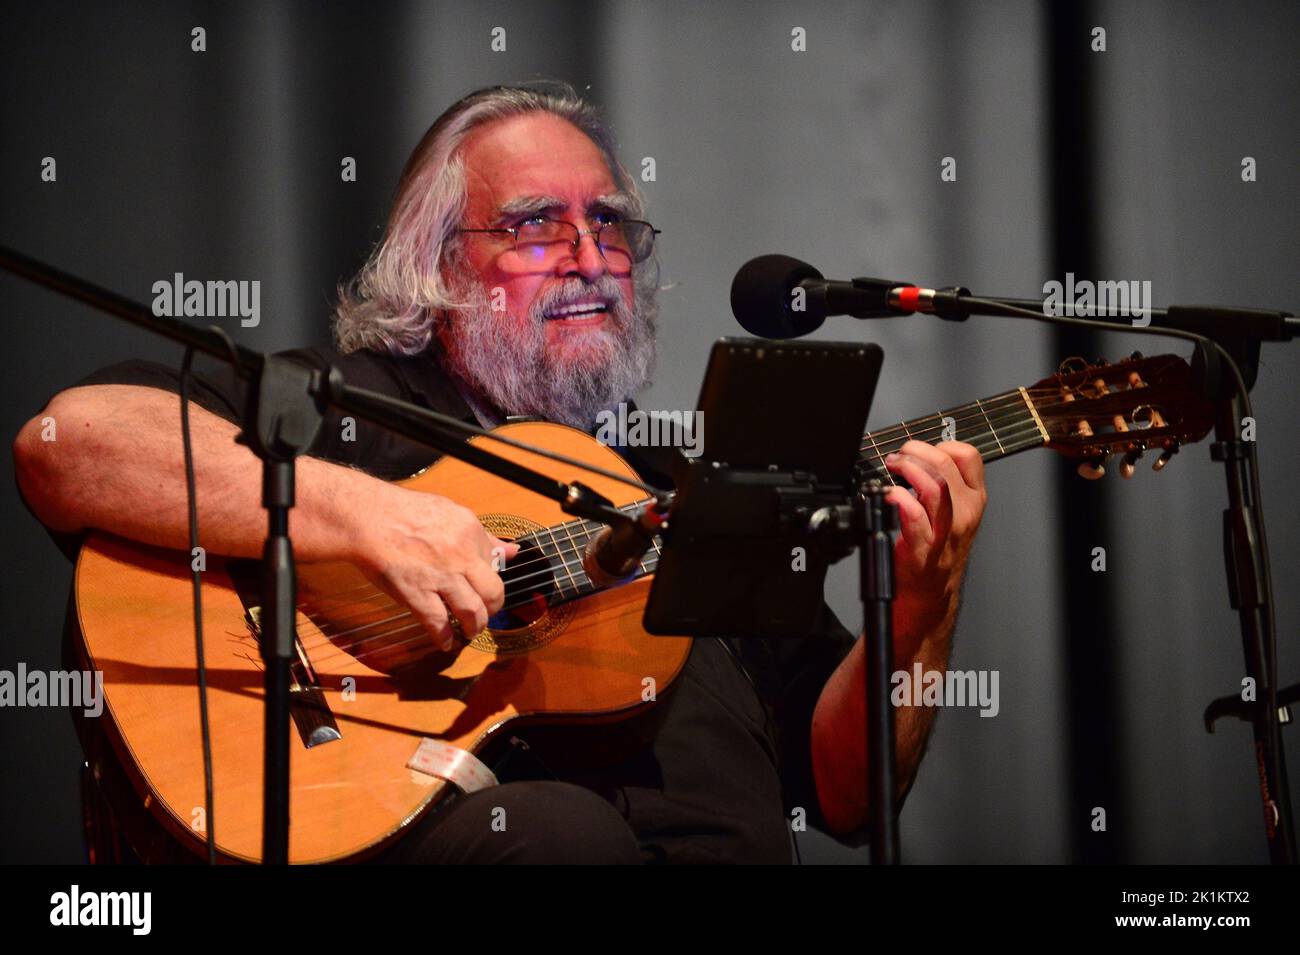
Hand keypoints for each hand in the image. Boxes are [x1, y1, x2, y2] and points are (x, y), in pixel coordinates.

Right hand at [351, 485, 518, 650]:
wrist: (368, 516)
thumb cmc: (404, 511)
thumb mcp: (451, 513)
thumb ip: (483, 536)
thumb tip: (512, 552)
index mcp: (471, 531)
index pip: (496, 562)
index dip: (489, 578)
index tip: (483, 587)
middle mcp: (461, 555)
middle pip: (494, 593)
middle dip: (493, 609)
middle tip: (485, 614)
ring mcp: (440, 575)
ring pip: (473, 612)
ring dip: (475, 627)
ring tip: (470, 631)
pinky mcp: (417, 593)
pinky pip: (438, 623)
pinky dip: (444, 638)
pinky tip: (444, 642)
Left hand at [883, 440, 986, 650]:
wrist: (930, 593)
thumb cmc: (937, 549)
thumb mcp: (954, 512)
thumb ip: (945, 484)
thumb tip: (919, 455)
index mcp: (974, 499)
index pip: (968, 456)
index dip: (941, 444)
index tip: (921, 450)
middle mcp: (964, 513)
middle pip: (946, 465)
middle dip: (916, 451)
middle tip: (898, 456)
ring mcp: (946, 531)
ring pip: (935, 486)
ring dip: (908, 469)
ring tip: (892, 467)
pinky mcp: (924, 548)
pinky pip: (915, 516)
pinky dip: (899, 499)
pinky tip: (889, 495)